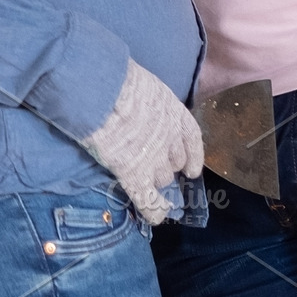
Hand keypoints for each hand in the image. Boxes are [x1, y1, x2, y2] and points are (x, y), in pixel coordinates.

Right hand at [77, 58, 203, 224]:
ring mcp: (154, 158)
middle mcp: (170, 138)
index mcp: (173, 113)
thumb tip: (128, 104)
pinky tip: (153, 217)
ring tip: (147, 187)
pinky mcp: (134, 174)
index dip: (192, 155)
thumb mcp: (138, 84)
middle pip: (175, 161)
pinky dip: (152, 210)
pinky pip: (148, 199)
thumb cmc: (116, 78)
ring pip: (161, 179)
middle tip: (156, 170)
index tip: (192, 169)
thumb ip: (140, 100)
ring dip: (155, 182)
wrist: (103, 92)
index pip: (190, 138)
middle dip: (168, 166)